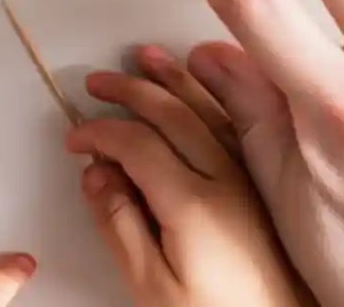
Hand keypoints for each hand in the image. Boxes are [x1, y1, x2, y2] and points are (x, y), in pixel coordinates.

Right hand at [67, 46, 311, 306]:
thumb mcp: (152, 288)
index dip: (99, 132)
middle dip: (130, 90)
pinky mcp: (267, 189)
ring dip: (175, 79)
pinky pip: (235, 125)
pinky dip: (211, 97)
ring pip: (209, 110)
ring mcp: (252, 181)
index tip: (76, 137)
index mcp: (195, 204)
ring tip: (148, 58)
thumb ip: (120, 226)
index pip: (137, 143)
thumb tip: (97, 175)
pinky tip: (205, 88)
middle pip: (173, 114)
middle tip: (98, 81)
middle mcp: (229, 182)